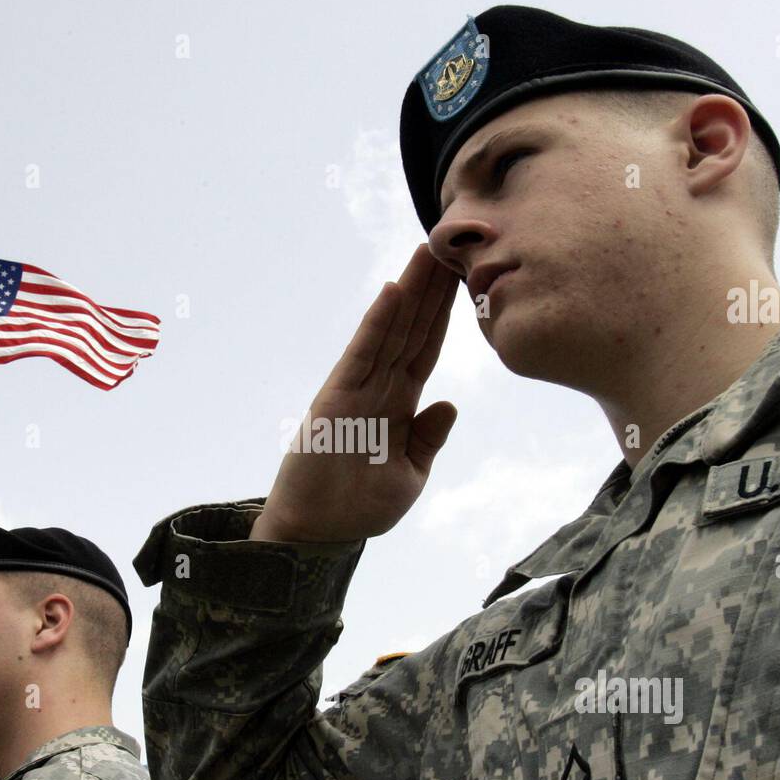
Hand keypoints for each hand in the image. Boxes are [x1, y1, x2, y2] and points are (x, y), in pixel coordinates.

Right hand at [251, 244, 458, 542]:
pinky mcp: (335, 397)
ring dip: (409, 292)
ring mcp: (357, 390)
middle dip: (430, 290)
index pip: (426, 350)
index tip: (463, 279)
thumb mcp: (409, 477)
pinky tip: (391, 292)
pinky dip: (376, 323)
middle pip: (412, 330)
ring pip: (390, 331)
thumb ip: (427, 439)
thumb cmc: (358, 509)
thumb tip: (449, 403)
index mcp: (400, 407)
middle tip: (449, 244)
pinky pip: (362, 354)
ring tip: (426, 253)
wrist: (317, 535)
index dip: (444, 315)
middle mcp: (379, 389)